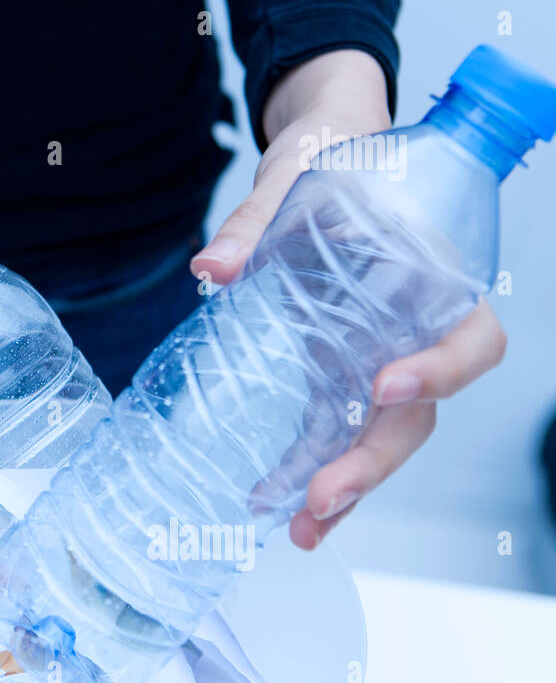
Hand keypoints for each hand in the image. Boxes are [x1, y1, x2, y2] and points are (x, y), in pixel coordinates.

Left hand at [189, 50, 507, 549]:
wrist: (329, 151)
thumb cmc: (337, 157)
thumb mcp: (297, 176)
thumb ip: (256, 221)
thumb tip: (212, 269)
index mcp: (432, 278)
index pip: (469, 338)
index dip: (441, 370)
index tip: (388, 387)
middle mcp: (413, 329)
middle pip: (417, 414)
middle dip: (373, 462)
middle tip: (321, 498)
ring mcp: (375, 354)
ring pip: (378, 437)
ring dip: (343, 486)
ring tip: (300, 531)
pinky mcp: (336, 367)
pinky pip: (331, 429)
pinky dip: (304, 468)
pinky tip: (268, 500)